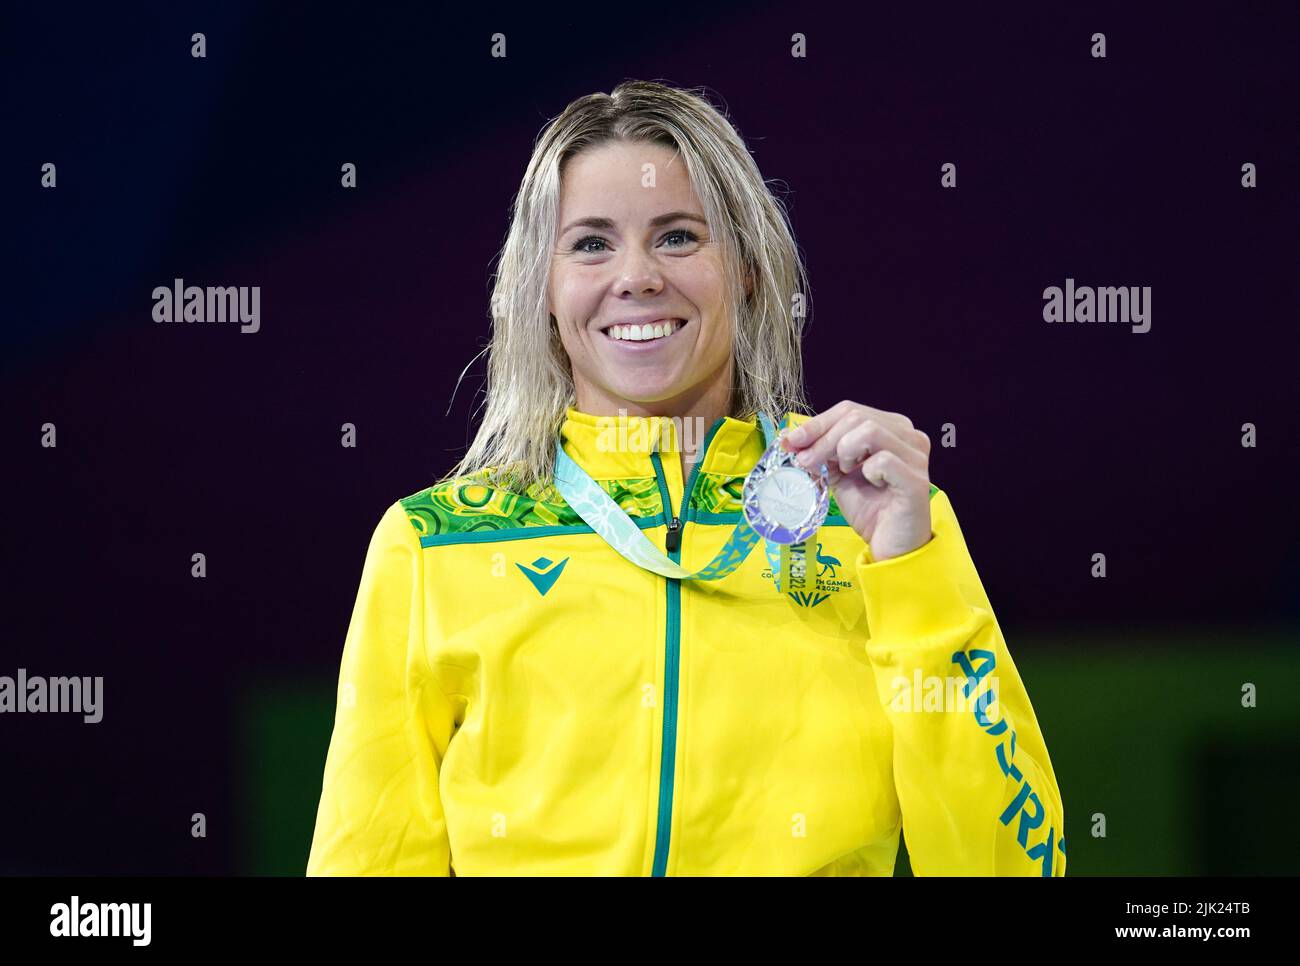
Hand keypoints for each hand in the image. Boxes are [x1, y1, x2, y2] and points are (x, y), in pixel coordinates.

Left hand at [781, 400, 931, 560]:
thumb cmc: (870, 509)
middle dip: (823, 439)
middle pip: (856, 417)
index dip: (817, 424)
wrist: (891, 547)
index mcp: (892, 428)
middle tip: (806, 461)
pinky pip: (882, 461)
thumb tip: (792, 439)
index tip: (791, 441)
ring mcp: (916, 457)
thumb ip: (821, 454)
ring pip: (870, 430)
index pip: (849, 410)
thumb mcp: (838, 475)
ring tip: (845, 472)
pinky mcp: (916, 480)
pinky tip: (870, 485)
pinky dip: (867, 472)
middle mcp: (909, 436)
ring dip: (845, 451)